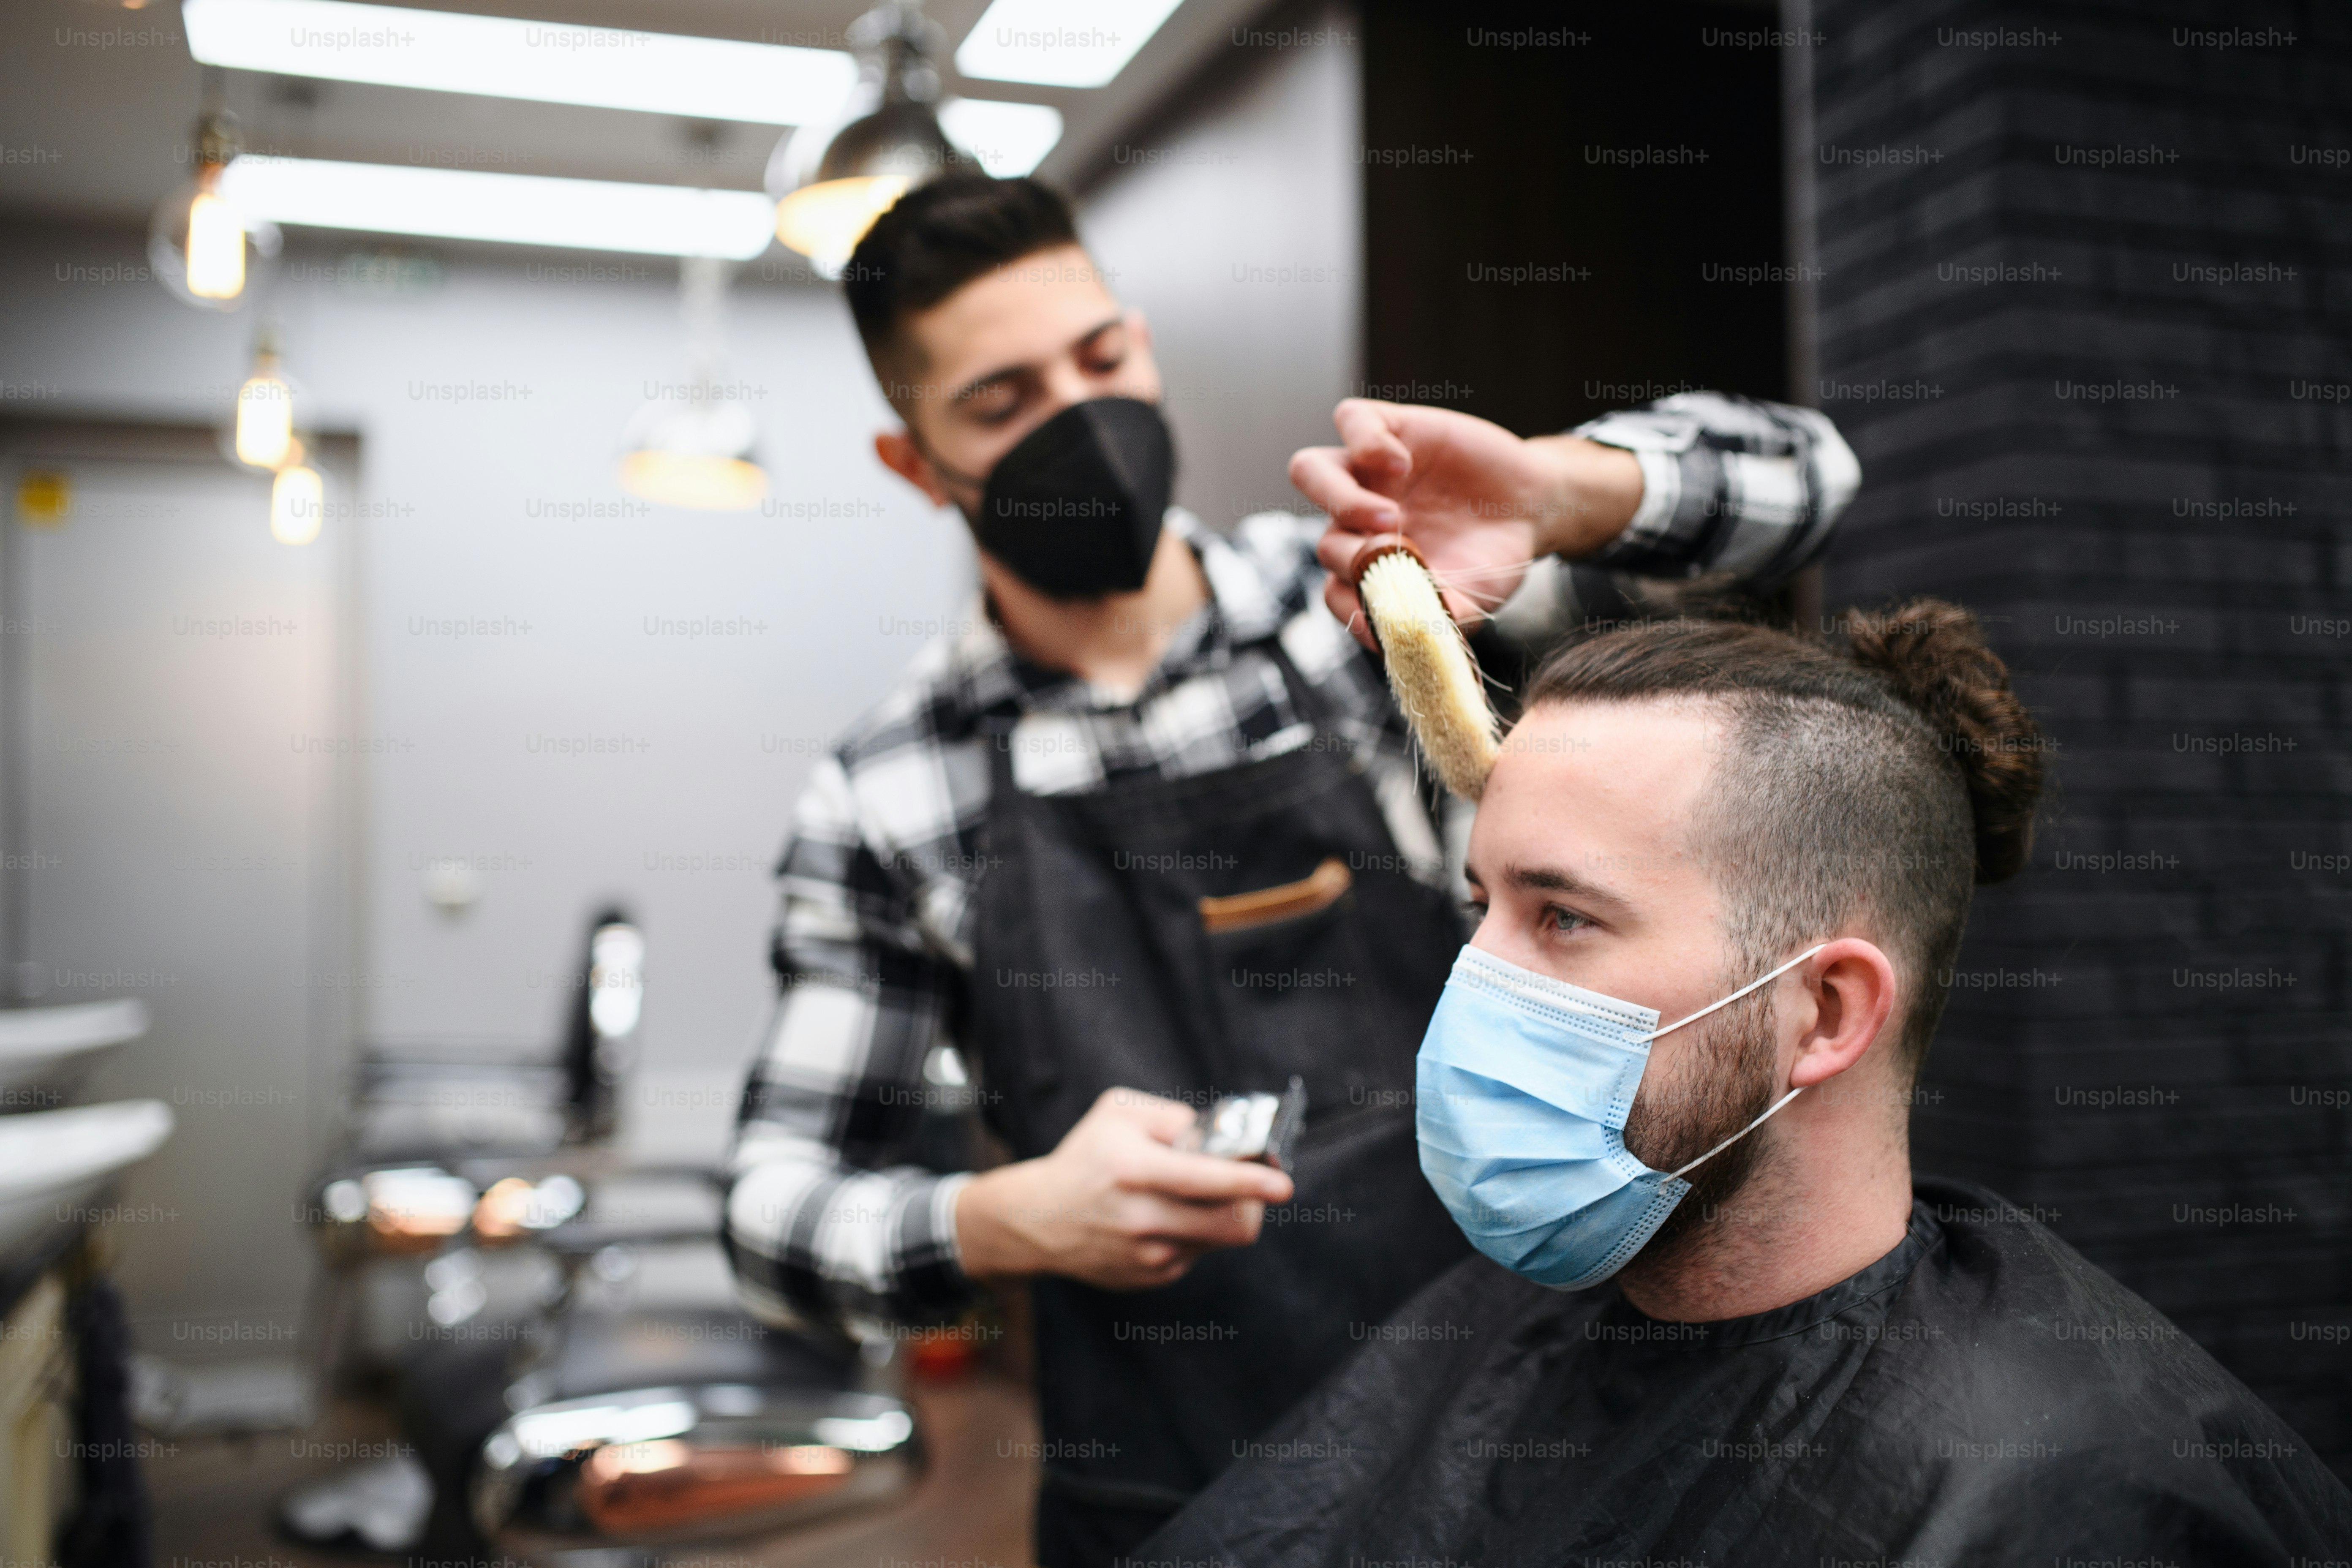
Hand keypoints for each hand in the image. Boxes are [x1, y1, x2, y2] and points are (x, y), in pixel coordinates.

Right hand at [954, 1088, 1295, 1290]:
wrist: (1038, 1219)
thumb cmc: (1086, 1157)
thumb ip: (1175, 1116)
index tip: (1283, 1183)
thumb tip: (1222, 1136)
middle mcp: (1143, 1217)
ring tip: (1192, 1196)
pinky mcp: (1151, 1277)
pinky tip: (1166, 1218)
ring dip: (1221, 1216)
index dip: (1254, 1182)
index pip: (1210, 1181)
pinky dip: (1196, 1234)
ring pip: (1219, 1240)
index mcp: (1135, 1170)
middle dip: (1253, 1204)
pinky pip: (1197, 1254)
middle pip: (1233, 1225)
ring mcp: (1148, 1254)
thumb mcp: (1119, 1113)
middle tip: (1251, 1186)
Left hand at [1289, 399, 1644, 648]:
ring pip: (1310, 471)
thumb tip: (1397, 631)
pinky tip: (1403, 463)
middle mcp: (1360, 522)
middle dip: (1351, 555)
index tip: (1381, 611)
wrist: (1533, 506)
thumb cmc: (1494, 557)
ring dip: (1339, 498)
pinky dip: (1366, 441)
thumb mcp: (1474, 597)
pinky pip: (1351, 419)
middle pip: (1323, 538)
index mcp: (1372, 568)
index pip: (1336, 590)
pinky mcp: (1391, 428)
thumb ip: (1438, 617)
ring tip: (1387, 516)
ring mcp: (1370, 473)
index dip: (1349, 603)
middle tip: (1395, 554)